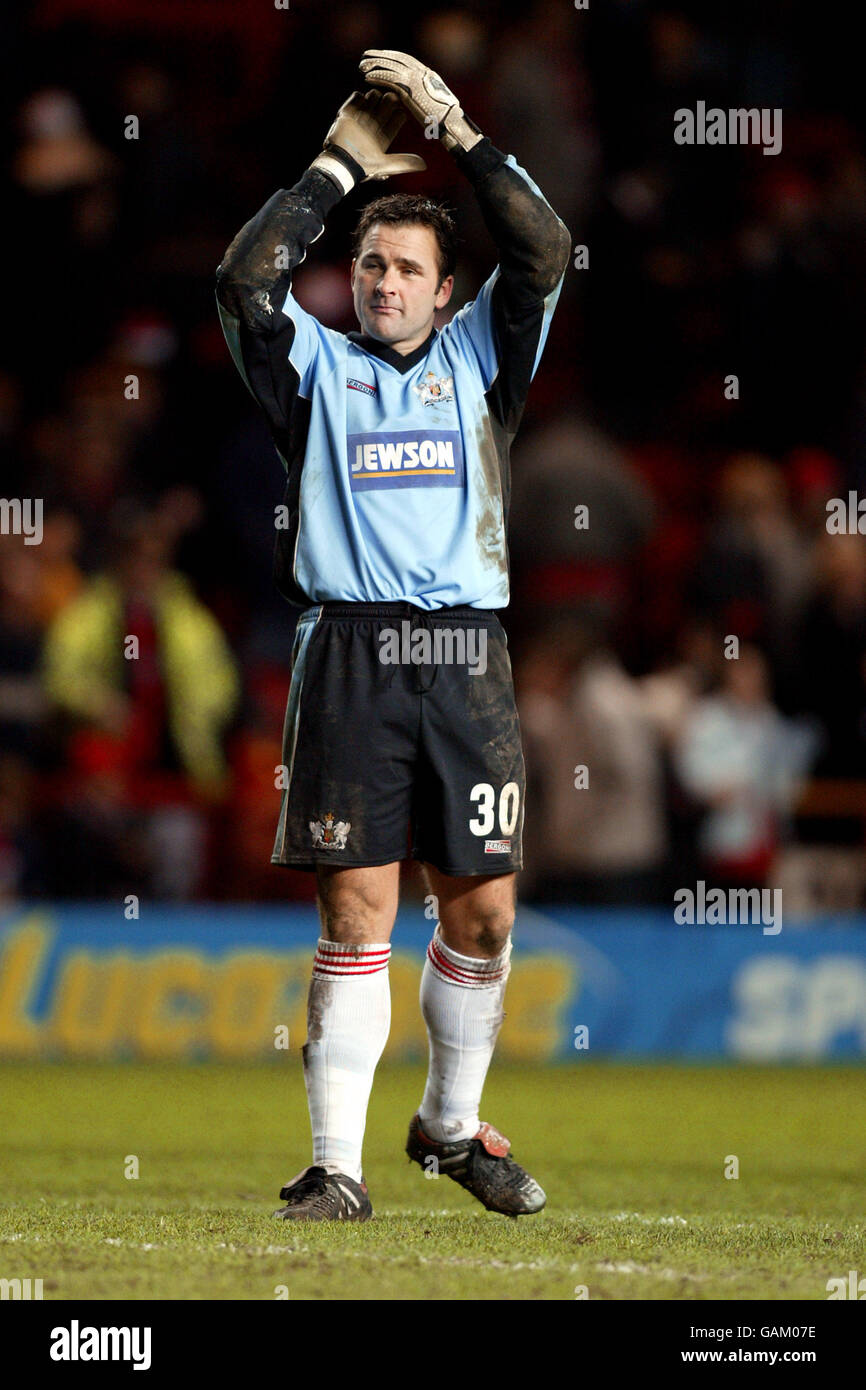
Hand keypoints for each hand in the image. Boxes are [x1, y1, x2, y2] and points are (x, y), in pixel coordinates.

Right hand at [311, 90, 426, 194]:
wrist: (342, 162)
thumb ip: (404, 162)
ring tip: (367, 109)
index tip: (396, 115)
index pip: (400, 115)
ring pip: (374, 94)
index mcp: (386, 133)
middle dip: (389, 99)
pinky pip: (357, 95)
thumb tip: (424, 165)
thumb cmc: (363, 166)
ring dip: (373, 97)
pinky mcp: (349, 112)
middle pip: (389, 100)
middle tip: (384, 105)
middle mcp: (375, 123)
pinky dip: (358, 98)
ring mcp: (363, 117)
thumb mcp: (386, 165)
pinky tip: (357, 107)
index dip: (400, 112)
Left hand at [360, 49, 482, 152]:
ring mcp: (416, 79)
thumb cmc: (446, 118)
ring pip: (391, 66)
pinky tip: (367, 78)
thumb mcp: (434, 102)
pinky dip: (378, 77)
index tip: (380, 56)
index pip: (406, 60)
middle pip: (397, 58)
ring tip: (361, 66)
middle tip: (366, 55)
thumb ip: (424, 95)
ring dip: (375, 64)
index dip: (391, 57)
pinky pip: (389, 79)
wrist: (451, 123)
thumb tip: (418, 97)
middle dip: (381, 56)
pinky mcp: (409, 88)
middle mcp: (422, 72)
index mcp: (428, 73)